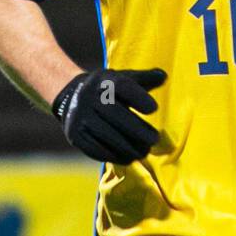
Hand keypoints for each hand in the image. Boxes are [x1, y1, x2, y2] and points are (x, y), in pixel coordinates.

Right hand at [52, 67, 166, 163]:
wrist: (71, 98)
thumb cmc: (108, 90)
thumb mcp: (124, 79)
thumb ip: (145, 79)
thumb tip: (163, 76)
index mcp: (105, 80)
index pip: (121, 86)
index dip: (138, 97)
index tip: (153, 108)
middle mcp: (90, 96)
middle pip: (115, 113)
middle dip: (137, 129)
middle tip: (154, 139)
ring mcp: (80, 116)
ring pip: (106, 134)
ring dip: (128, 146)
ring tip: (144, 152)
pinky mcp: (75, 135)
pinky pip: (95, 148)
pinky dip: (113, 156)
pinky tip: (128, 158)